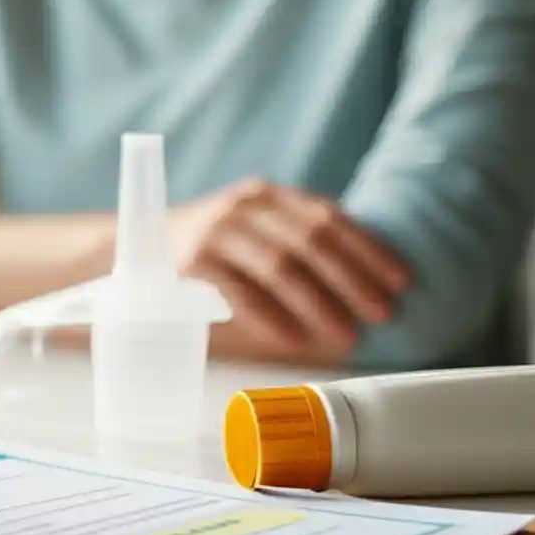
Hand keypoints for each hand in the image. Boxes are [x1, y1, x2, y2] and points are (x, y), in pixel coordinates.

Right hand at [171, 179, 410, 360]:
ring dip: (320, 302)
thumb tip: (365, 289)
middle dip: (354, 279)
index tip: (402, 282)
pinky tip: (294, 339)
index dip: (370, 249)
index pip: (329, 217)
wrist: (132, 252)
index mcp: (268, 196)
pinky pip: (241, 291)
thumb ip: (295, 247)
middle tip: (383, 314)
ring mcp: (217, 230)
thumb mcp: (253, 235)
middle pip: (311, 240)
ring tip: (347, 334)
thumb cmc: (209, 252)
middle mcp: (244, 206)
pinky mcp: (193, 261)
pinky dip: (271, 316)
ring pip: (281, 265)